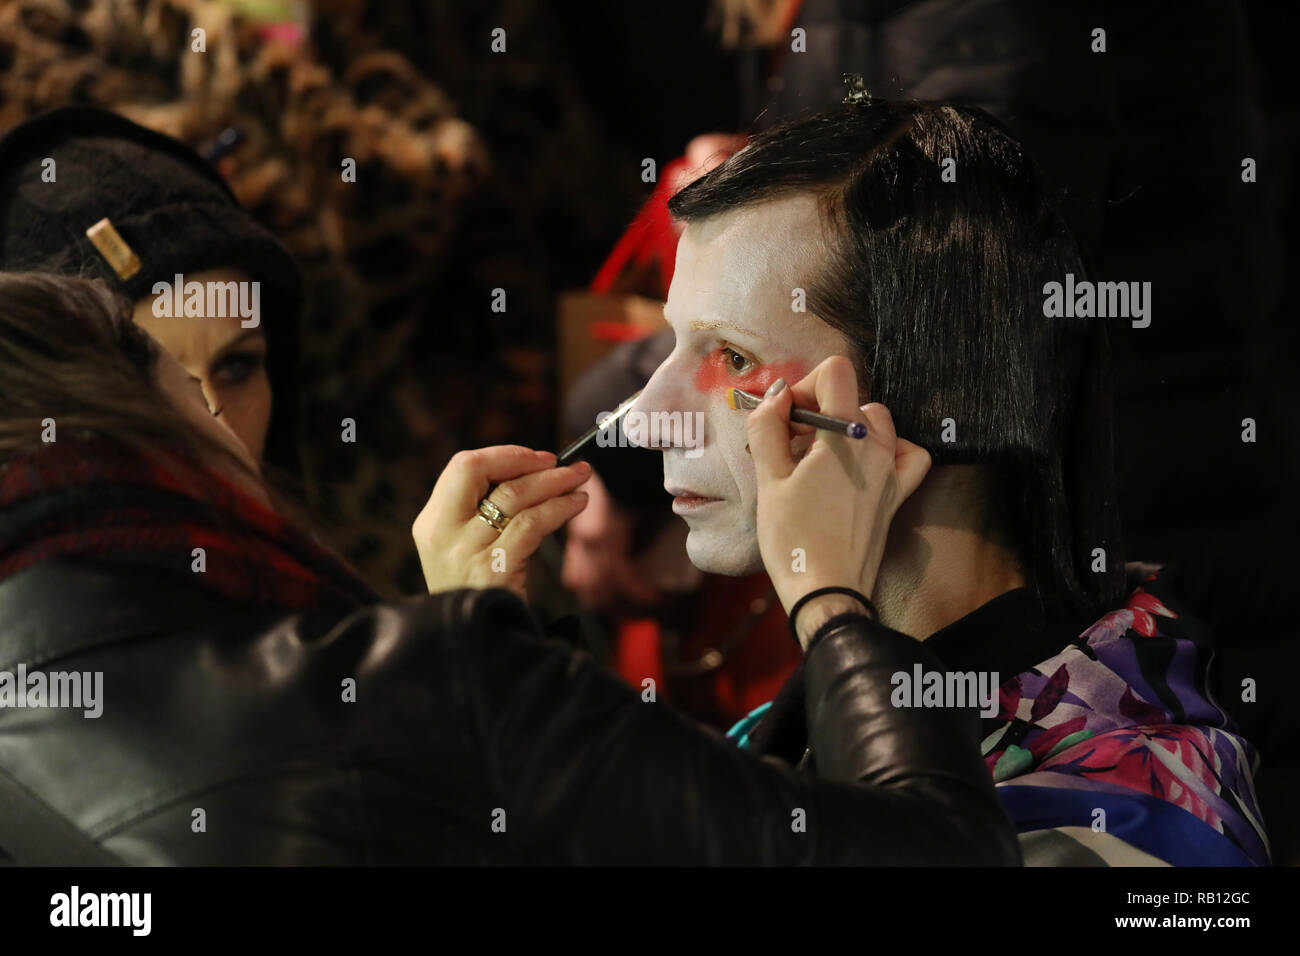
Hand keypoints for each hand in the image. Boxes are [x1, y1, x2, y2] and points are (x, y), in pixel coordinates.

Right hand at [413, 446, 590, 597]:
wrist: (476, 647)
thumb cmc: (479, 595)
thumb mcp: (464, 551)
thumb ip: (481, 514)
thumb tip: (532, 471)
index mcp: (430, 524)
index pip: (462, 467)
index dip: (504, 456)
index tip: (538, 458)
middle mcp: (441, 534)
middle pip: (481, 473)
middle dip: (530, 463)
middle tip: (568, 464)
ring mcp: (464, 552)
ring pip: (514, 496)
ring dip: (555, 482)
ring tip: (580, 480)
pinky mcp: (492, 570)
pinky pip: (531, 525)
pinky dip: (559, 508)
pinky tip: (576, 504)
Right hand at [746, 355, 931, 624]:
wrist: (827, 592)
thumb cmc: (794, 538)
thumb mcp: (769, 479)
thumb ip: (768, 427)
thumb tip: (775, 397)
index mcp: (845, 436)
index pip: (835, 372)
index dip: (803, 386)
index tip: (784, 418)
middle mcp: (877, 446)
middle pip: (852, 397)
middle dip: (819, 409)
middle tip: (789, 443)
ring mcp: (892, 471)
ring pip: (878, 421)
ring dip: (847, 426)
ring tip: (818, 456)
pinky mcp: (897, 495)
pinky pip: (906, 455)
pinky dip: (888, 449)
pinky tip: (863, 464)